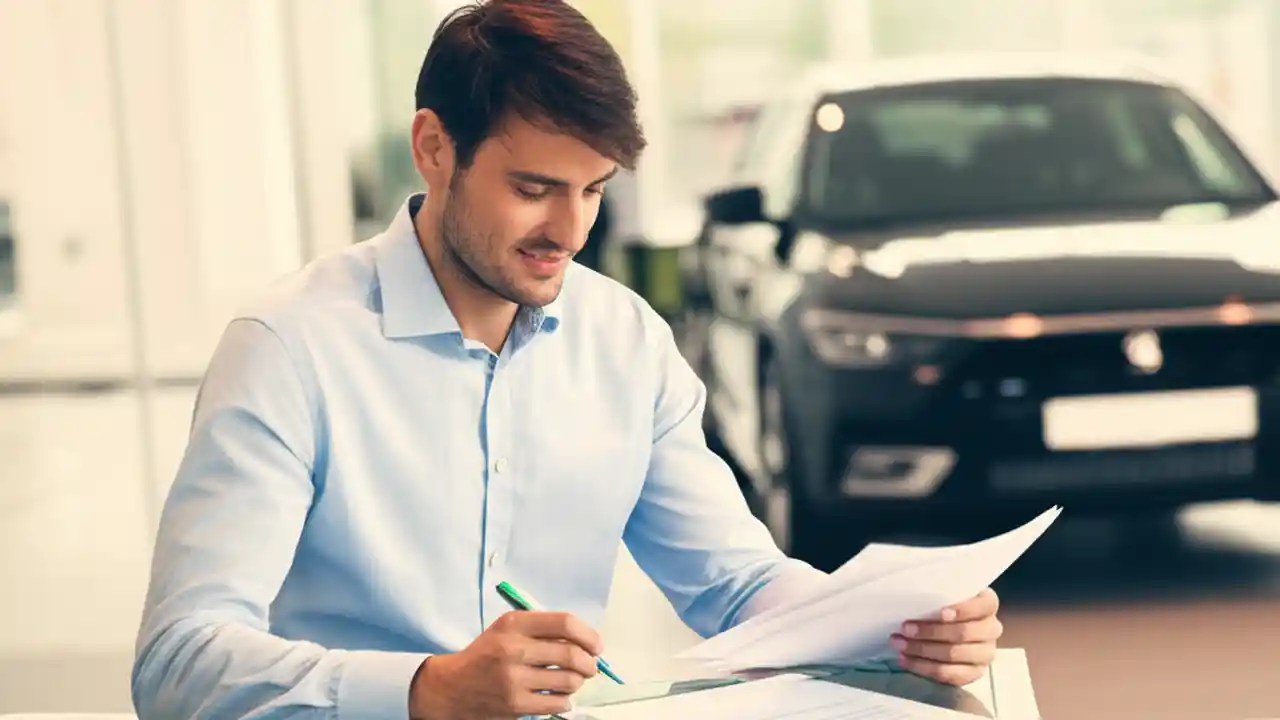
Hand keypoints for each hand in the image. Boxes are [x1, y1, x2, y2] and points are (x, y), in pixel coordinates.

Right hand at [409, 610, 600, 718]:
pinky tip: (559, 697)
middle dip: (589, 663)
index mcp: (514, 624)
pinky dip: (565, 701)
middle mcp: (513, 648)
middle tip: (590, 667)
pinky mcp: (515, 704)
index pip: (565, 623)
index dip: (588, 635)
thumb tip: (585, 641)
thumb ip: (541, 630)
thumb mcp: (507, 630)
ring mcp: (514, 678)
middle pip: (571, 654)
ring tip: (572, 681)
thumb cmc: (486, 655)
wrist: (451, 688)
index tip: (596, 645)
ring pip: (569, 681)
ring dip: (578, 682)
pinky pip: (557, 703)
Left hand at [892, 588, 1001, 685]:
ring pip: (954, 655)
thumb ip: (938, 595)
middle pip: (964, 633)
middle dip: (931, 632)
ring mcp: (985, 654)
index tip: (941, 613)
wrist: (962, 630)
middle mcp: (992, 629)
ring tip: (900, 645)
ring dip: (923, 651)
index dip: (963, 610)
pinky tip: (906, 660)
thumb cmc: (949, 606)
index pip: (982, 606)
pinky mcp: (974, 673)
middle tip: (905, 629)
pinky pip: (949, 674)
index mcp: (988, 605)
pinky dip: (924, 668)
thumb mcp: (947, 595)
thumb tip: (910, 600)